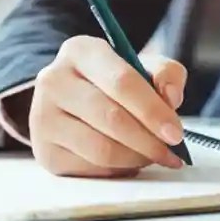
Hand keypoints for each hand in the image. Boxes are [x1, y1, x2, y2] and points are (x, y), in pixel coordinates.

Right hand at [29, 36, 187, 177]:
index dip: (153, 110)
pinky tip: (129, 161)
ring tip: (153, 155)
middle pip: (111, 118)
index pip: (122, 81)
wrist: (71, 101)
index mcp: (80, 51)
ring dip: (136, 158)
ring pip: (101, 149)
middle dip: (149, 140)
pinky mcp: (44, 151)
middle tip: (171, 152)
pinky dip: (118, 169)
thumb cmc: (112, 82)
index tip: (175, 132)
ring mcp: (43, 117)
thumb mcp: (142, 66)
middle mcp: (54, 80)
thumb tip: (171, 98)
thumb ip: (166, 73)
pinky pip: (91, 169)